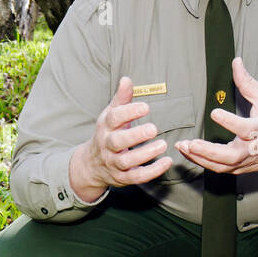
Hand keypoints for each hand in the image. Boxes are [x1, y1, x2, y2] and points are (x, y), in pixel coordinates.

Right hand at [69, 76, 173, 201]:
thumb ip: (121, 99)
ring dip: (145, 154)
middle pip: (118, 142)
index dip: (129, 112)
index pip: (114, 118)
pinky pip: (136, 177)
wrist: (91, 164)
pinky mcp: (122, 177)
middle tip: (154, 129)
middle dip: (135, 136)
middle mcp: (107, 145)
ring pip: (127, 161)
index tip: (146, 107)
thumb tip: (126, 79)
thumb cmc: (106, 134)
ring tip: (162, 145)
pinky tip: (166, 162)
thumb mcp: (110, 115)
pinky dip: (152, 171)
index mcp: (105, 127)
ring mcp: (113, 163)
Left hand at [175, 58, 257, 173]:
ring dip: (199, 157)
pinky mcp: (238, 168)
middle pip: (230, 155)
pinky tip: (188, 151)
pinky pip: (218, 168)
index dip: (229, 121)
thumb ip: (247, 83)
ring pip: (221, 165)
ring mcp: (245, 161)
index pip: (244, 128)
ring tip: (182, 146)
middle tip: (192, 143)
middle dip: (209, 151)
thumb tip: (235, 62)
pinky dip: (201, 161)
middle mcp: (252, 148)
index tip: (214, 112)